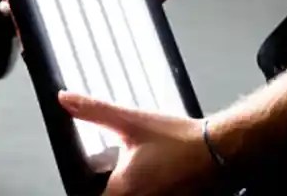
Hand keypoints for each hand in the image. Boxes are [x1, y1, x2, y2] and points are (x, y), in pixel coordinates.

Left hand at [59, 91, 217, 195]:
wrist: (220, 149)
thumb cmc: (180, 140)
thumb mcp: (130, 120)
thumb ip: (94, 111)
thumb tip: (66, 99)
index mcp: (123, 189)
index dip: (86, 188)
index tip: (89, 178)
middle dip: (109, 186)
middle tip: (111, 169)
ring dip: (131, 187)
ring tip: (140, 168)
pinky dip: (149, 188)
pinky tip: (153, 172)